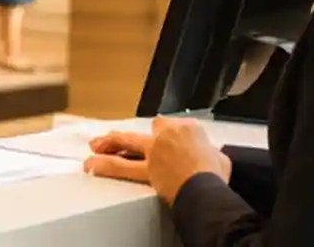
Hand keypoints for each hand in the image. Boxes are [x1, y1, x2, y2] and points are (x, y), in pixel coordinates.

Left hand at [85, 118, 230, 205]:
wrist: (203, 187)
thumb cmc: (215, 175)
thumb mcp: (219, 158)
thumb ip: (206, 153)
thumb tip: (208, 158)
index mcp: (188, 129)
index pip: (171, 126)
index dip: (167, 133)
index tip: (165, 141)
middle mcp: (167, 136)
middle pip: (145, 130)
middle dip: (134, 133)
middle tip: (116, 137)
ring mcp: (154, 151)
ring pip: (128, 142)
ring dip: (110, 144)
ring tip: (95, 147)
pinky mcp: (144, 168)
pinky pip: (121, 166)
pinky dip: (107, 166)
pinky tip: (94, 167)